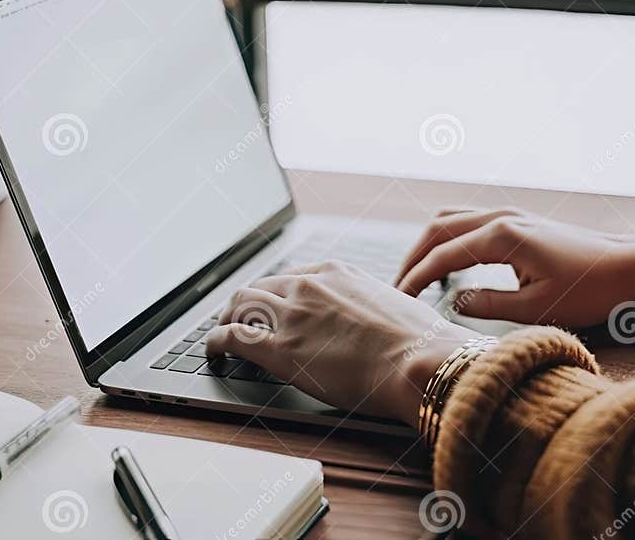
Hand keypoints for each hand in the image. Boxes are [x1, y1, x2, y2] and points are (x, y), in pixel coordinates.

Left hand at [205, 261, 469, 425]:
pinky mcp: (281, 350)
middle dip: (244, 303)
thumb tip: (375, 320)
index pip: (290, 277)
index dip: (275, 294)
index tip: (272, 305)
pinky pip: (233, 337)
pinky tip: (215, 351)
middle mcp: (308, 287)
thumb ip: (371, 306)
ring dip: (226, 319)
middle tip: (238, 318)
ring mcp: (292, 316)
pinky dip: (217, 342)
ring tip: (222, 334)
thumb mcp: (393, 305)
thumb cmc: (419, 340)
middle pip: (258, 287)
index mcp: (335, 273)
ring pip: (239, 305)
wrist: (419, 360)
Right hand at [394, 208, 634, 328]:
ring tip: (417, 278)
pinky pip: (468, 221)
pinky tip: (448, 267)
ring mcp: (509, 213)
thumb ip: (487, 304)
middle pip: (437, 228)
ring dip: (429, 245)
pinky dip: (448, 239)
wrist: (631, 266)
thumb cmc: (591, 291)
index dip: (415, 279)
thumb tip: (453, 301)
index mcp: (502, 236)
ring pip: (450, 219)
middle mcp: (501, 217)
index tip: (400, 302)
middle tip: (399, 290)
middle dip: (413, 258)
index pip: (442, 255)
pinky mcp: (517, 220)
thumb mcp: (538, 308)